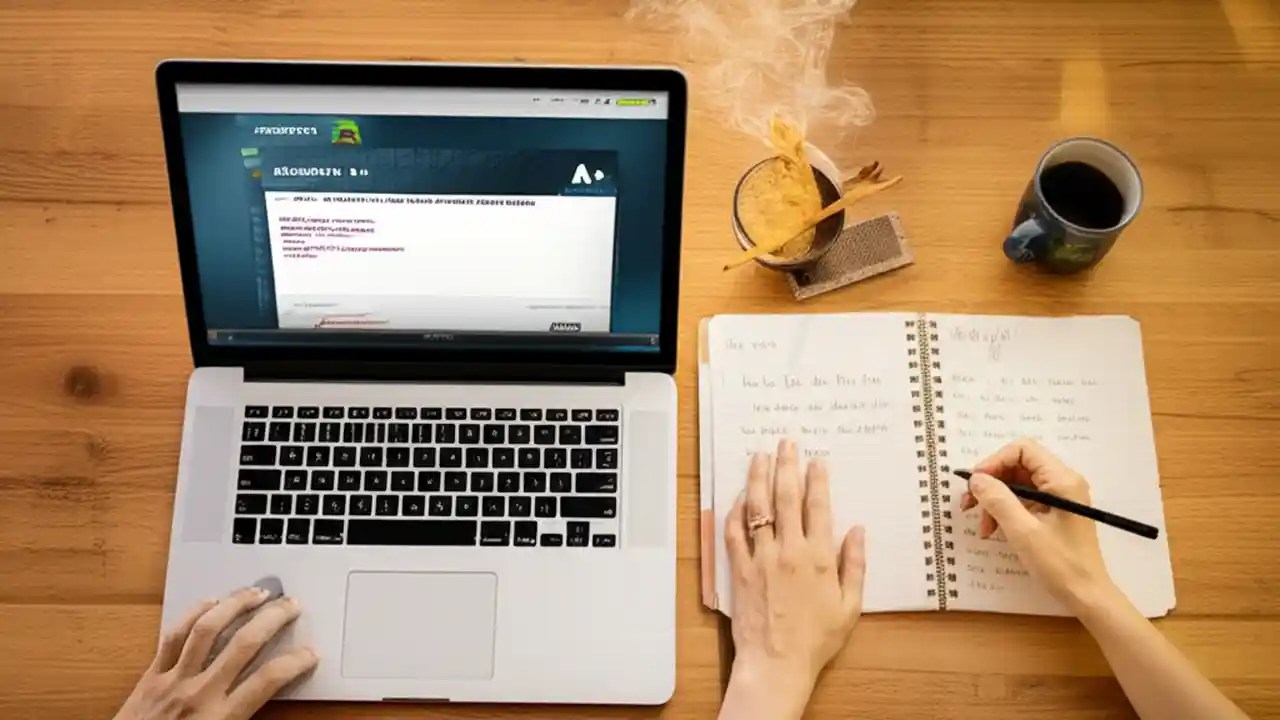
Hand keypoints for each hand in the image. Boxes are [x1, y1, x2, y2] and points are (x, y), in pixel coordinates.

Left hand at [113, 588, 317, 719]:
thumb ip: (244, 719)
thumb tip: (267, 701)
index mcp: (220, 718)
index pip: (268, 681)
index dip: (295, 663)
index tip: (310, 653)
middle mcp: (199, 693)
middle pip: (244, 644)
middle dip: (273, 618)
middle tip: (291, 604)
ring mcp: (173, 680)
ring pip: (208, 630)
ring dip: (235, 605)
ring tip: (255, 592)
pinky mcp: (151, 676)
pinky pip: (173, 636)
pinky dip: (193, 614)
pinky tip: (210, 602)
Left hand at [719, 438, 865, 719]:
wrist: (777, 662)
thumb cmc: (817, 639)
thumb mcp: (850, 605)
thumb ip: (855, 564)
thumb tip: (857, 530)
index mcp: (819, 557)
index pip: (818, 506)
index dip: (817, 480)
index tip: (816, 461)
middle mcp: (789, 550)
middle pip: (785, 497)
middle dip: (787, 465)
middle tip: (786, 443)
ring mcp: (761, 558)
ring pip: (757, 508)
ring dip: (758, 478)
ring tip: (759, 456)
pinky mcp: (739, 570)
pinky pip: (734, 533)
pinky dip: (735, 512)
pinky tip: (739, 497)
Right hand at [960, 438, 1116, 611]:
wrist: (1086, 596)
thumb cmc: (1059, 564)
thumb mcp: (1023, 531)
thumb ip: (998, 499)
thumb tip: (975, 479)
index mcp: (1062, 480)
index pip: (1023, 450)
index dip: (995, 461)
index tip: (975, 483)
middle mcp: (1062, 482)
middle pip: (1018, 466)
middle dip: (991, 483)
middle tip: (969, 505)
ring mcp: (1059, 497)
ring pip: (1017, 484)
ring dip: (994, 500)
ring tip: (982, 526)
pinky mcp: (1054, 512)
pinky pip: (1023, 501)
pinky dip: (1004, 511)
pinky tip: (993, 529)